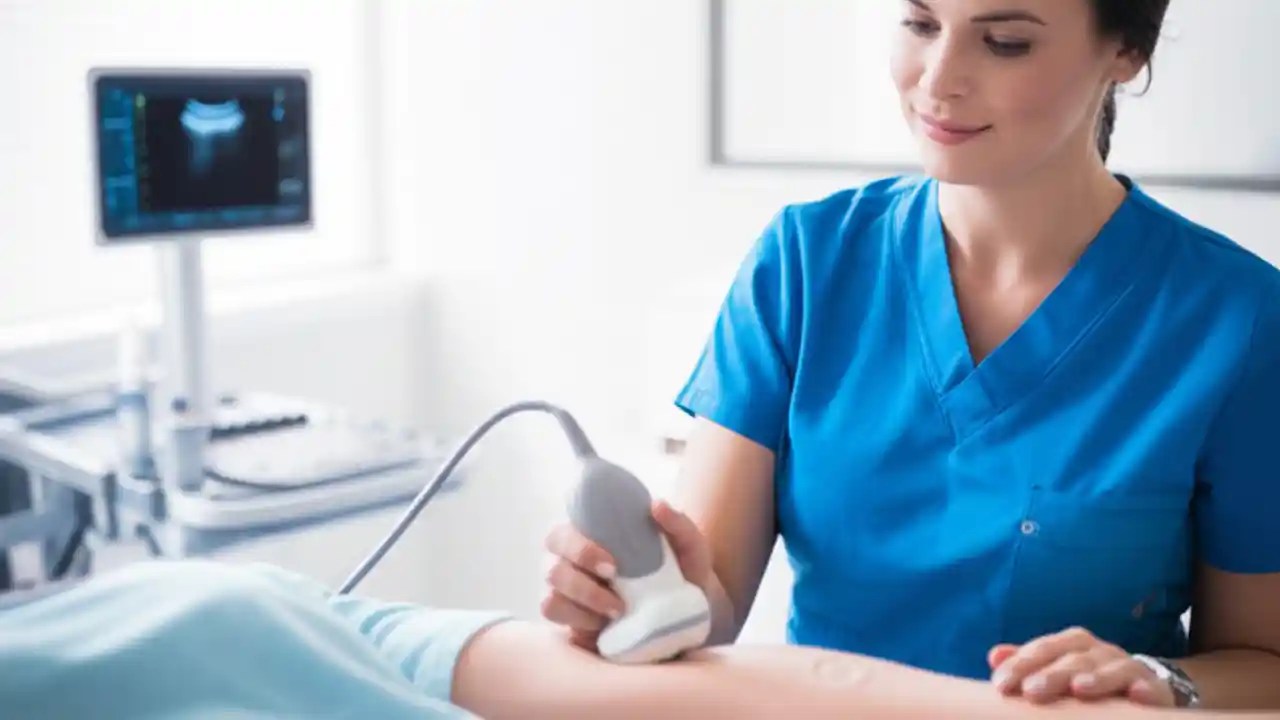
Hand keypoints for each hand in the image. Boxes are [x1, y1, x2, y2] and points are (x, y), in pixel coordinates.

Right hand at [540, 499, 717, 650]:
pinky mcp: (572, 623)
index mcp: (590, 536)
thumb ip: (678, 523)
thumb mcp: (689, 545)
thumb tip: (657, 505)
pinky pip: (559, 626)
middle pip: (550, 568)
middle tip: (617, 600)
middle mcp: (570, 563)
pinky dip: (580, 624)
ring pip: (551, 599)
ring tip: (617, 613)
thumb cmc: (684, 569)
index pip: (563, 535)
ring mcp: (568, 595)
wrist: (691, 612)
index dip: (579, 549)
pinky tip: (604, 626)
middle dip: (580, 584)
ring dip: (583, 608)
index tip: (613, 565)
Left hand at [988, 627, 1174, 706]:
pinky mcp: (1157, 688)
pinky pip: (1154, 687)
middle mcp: (1101, 651)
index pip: (1043, 649)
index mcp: (1073, 645)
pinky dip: (1147, 689)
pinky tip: (1138, 696)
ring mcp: (1130, 668)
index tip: (1000, 685)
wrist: (1144, 686)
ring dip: (1097, 678)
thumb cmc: (1089, 679)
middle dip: (1052, 674)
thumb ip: (1027, 664)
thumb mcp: (1057, 670)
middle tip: (1032, 691)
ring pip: (1114, 668)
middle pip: (1074, 658)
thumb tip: (994, 656)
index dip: (1021, 664)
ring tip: (1080, 688)